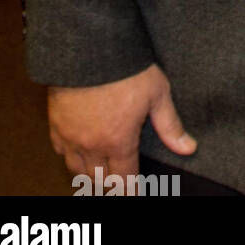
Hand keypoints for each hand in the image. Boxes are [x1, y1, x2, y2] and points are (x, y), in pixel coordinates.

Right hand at [48, 63, 195, 187]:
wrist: (90, 50)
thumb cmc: (127, 70)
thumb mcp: (158, 94)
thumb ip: (170, 126)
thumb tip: (188, 148)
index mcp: (118, 142)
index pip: (123, 180)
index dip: (130, 191)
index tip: (134, 194)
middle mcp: (92, 146)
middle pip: (99, 179)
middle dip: (110, 184)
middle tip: (119, 183)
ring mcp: (71, 136)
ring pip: (77, 169)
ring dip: (89, 174)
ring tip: (100, 173)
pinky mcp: (56, 124)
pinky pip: (60, 151)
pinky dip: (70, 156)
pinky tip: (77, 153)